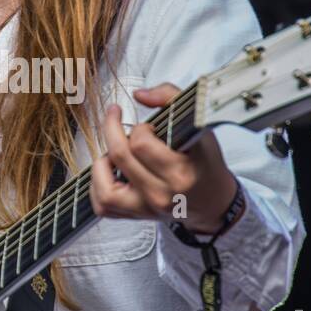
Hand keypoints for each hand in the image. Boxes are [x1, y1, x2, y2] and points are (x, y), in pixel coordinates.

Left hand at [89, 82, 240, 233]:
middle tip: (115, 119)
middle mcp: (162, 195)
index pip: (141, 143)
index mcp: (180, 173)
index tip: (148, 126)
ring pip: (105, 188)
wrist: (213, 200)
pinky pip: (103, 205)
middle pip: (121, 157)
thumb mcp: (198, 125)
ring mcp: (146, 208)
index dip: (140, 128)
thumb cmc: (204, 163)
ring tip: (112, 152)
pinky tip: (108, 172)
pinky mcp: (136, 216)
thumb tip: (139, 94)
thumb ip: (170, 98)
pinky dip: (97, 186)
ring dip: (101, 163)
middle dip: (113, 130)